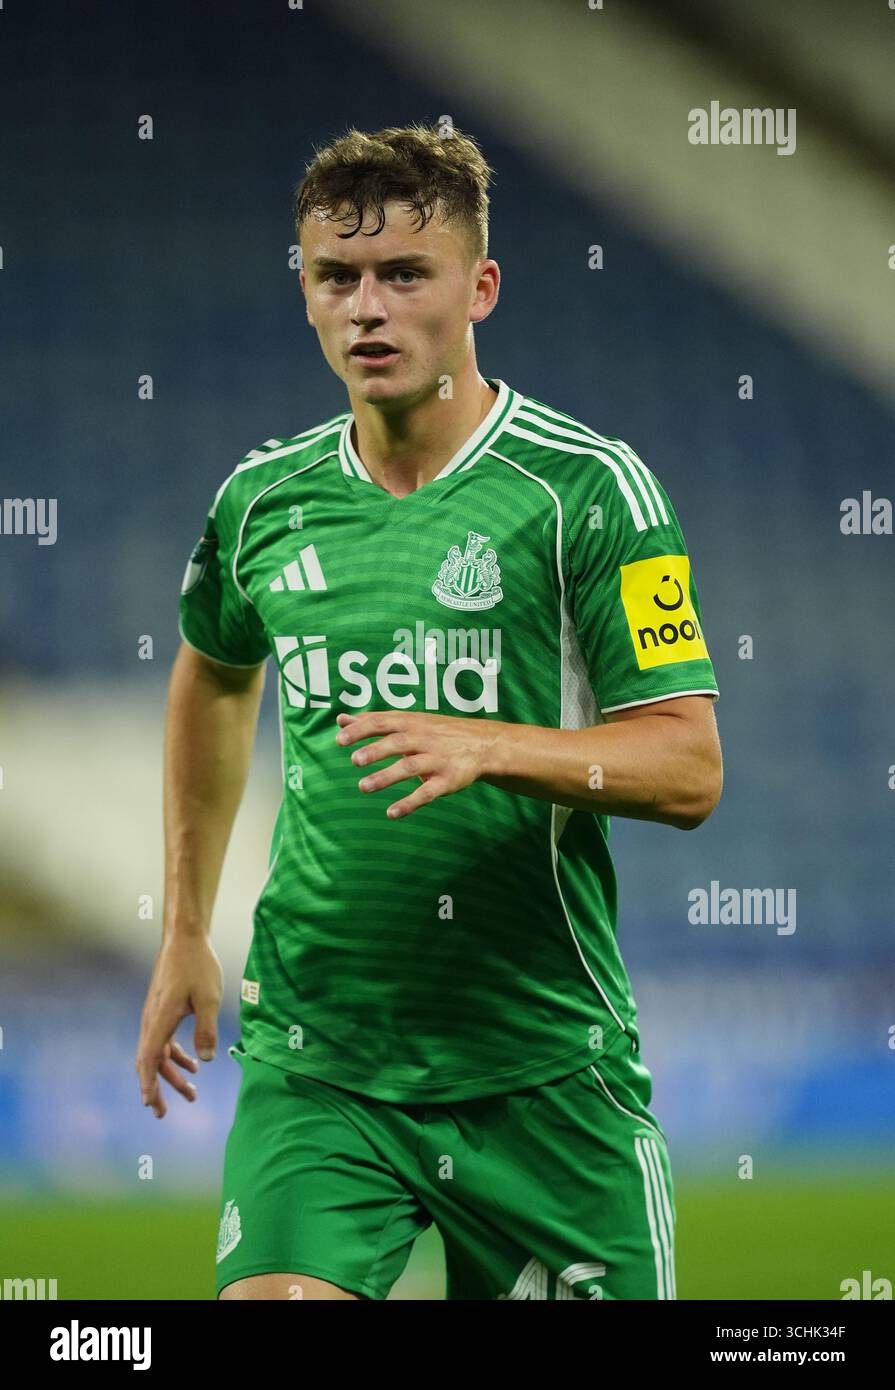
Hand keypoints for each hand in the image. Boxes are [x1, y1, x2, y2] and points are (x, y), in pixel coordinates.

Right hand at [135, 934, 222, 1117]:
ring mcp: (155, 1015)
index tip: (150, 1104)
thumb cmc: (197, 965)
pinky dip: (176, 1056)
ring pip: (158, 1053)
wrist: (185, 939)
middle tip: (163, 1114)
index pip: (150, 1057)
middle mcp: (152, 1019)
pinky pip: (164, 1041)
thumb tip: (205, 1060)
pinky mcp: (163, 1011)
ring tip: (191, 1094)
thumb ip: (206, 1028)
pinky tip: (194, 1066)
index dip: (150, 1083)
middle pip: (149, 1061)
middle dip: (156, 1088)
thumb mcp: (209, 997)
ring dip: (171, 1075)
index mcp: (160, 1018)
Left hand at [335, 709, 499, 819]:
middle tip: (354, 760)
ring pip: (411, 767)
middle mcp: (424, 739)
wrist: (483, 744)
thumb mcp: (409, 722)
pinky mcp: (448, 781)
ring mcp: (437, 760)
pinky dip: (410, 803)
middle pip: (398, 742)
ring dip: (387, 776)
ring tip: (364, 786)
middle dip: (376, 750)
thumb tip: (341, 720)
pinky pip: (428, 793)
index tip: (339, 739)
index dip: (361, 730)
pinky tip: (392, 813)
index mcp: (411, 723)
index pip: (383, 722)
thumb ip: (374, 723)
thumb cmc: (437, 732)